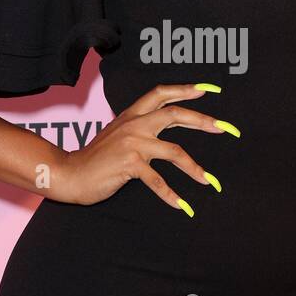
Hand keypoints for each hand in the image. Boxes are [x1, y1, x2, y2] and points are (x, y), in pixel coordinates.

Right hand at [48, 82, 230, 209]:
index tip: (208, 89)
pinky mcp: (129, 165)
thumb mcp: (118, 134)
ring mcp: (132, 144)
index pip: (161, 94)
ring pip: (174, 151)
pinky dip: (171, 195)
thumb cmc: (96, 158)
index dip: (185, 89)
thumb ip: (139, 127)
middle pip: (174, 114)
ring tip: (209, 181)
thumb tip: (164, 125)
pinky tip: (183, 205)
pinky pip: (157, 181)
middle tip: (226, 128)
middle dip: (203, 120)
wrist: (70, 173)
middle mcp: (134, 124)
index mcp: (132, 114)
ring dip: (195, 168)